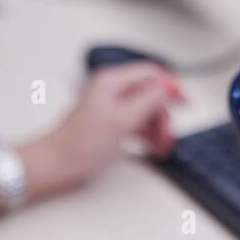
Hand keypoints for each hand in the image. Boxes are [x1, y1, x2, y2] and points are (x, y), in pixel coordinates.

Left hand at [19, 62, 182, 195]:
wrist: (55, 165)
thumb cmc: (79, 145)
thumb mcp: (122, 121)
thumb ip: (148, 100)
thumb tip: (168, 86)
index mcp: (113, 82)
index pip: (151, 74)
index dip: (171, 87)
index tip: (184, 104)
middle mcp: (112, 91)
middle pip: (151, 94)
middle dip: (163, 115)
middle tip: (166, 137)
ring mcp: (110, 108)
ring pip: (146, 111)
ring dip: (157, 128)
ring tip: (159, 148)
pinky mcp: (109, 124)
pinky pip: (136, 123)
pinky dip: (146, 134)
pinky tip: (149, 148)